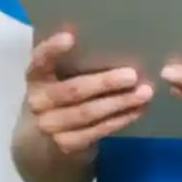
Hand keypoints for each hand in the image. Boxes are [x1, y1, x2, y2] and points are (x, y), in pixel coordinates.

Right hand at [24, 31, 153, 154]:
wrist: (51, 134)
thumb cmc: (66, 89)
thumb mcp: (64, 74)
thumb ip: (81, 60)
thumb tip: (122, 42)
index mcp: (37, 75)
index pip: (40, 59)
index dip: (53, 49)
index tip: (70, 37)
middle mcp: (38, 101)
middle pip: (73, 90)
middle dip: (105, 82)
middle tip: (132, 75)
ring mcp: (50, 126)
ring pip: (87, 113)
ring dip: (119, 102)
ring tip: (144, 93)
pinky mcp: (66, 144)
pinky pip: (97, 131)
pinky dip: (120, 119)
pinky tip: (138, 110)